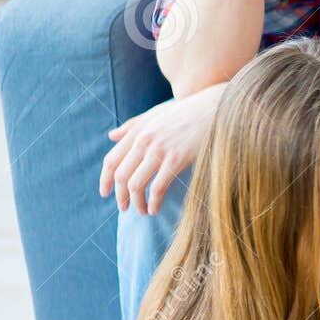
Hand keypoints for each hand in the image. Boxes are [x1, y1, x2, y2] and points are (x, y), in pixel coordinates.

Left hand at [98, 85, 222, 214]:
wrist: (214, 108)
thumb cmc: (187, 112)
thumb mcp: (156, 114)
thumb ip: (132, 125)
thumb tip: (111, 136)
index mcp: (137, 131)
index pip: (111, 160)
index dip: (105, 180)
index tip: (105, 193)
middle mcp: (144, 141)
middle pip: (121, 176)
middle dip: (120, 197)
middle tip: (125, 208)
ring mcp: (159, 150)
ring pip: (135, 185)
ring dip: (136, 203)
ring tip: (143, 211)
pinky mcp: (176, 159)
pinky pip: (157, 188)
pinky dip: (153, 202)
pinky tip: (155, 209)